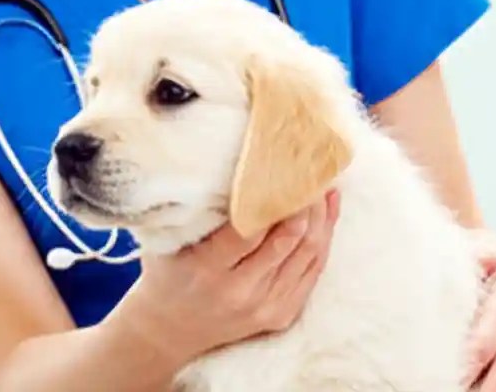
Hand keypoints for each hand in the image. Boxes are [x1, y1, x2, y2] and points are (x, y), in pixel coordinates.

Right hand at [117, 190, 340, 365]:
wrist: (168, 329)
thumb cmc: (168, 273)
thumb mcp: (169, 239)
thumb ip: (197, 209)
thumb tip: (236, 166)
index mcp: (207, 269)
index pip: (250, 229)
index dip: (273, 199)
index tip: (284, 169)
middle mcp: (239, 291)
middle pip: (287, 240)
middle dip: (304, 202)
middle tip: (311, 170)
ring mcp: (264, 307)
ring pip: (308, 254)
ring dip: (320, 217)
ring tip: (323, 185)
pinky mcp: (281, 315)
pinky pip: (313, 271)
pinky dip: (324, 239)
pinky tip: (327, 212)